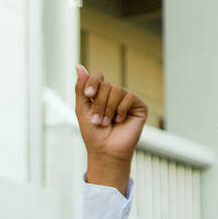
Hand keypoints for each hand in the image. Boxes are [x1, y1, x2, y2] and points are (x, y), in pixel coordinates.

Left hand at [74, 65, 145, 187]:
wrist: (105, 150)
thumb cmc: (93, 134)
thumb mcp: (82, 110)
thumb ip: (81, 89)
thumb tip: (79, 67)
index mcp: (100, 94)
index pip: (98, 76)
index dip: (93, 82)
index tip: (88, 94)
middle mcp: (114, 94)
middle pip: (106, 85)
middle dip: (98, 105)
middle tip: (98, 120)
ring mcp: (127, 99)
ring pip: (117, 90)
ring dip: (108, 109)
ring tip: (107, 123)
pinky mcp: (138, 105)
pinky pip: (128, 97)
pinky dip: (120, 110)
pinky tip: (119, 120)